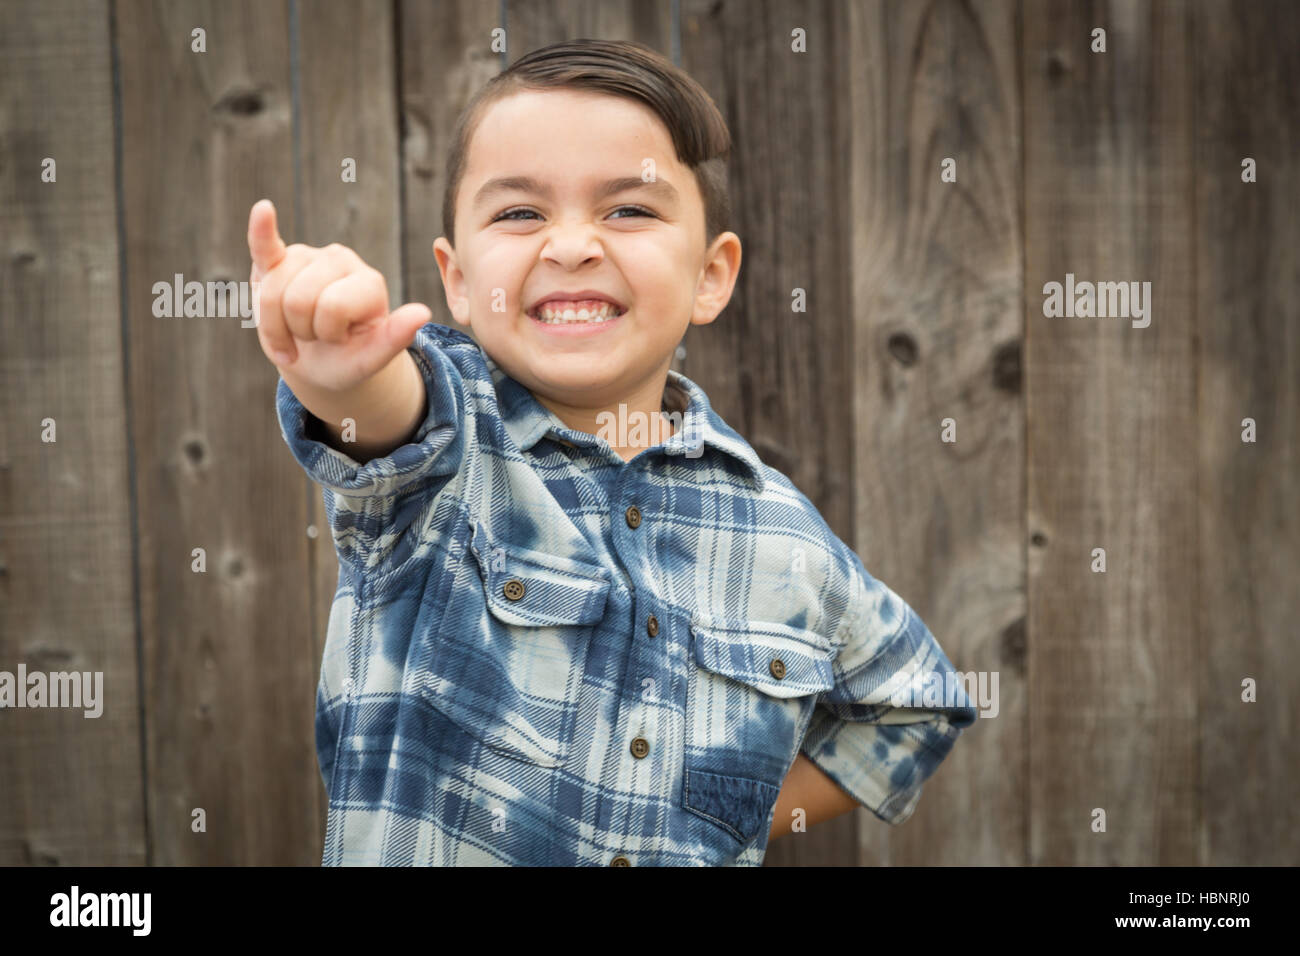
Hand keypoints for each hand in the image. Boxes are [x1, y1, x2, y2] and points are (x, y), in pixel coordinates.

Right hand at [247, 199, 431, 391]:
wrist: (320, 361)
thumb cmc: (348, 360)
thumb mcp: (371, 359)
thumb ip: (395, 338)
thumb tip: (423, 312)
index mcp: (368, 282)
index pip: (331, 307)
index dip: (327, 332)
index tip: (339, 340)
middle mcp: (341, 260)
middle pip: (297, 300)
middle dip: (299, 331)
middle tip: (315, 337)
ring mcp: (308, 256)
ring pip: (271, 293)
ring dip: (274, 327)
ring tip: (295, 333)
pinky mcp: (277, 259)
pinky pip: (265, 244)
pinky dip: (261, 229)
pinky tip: (263, 211)